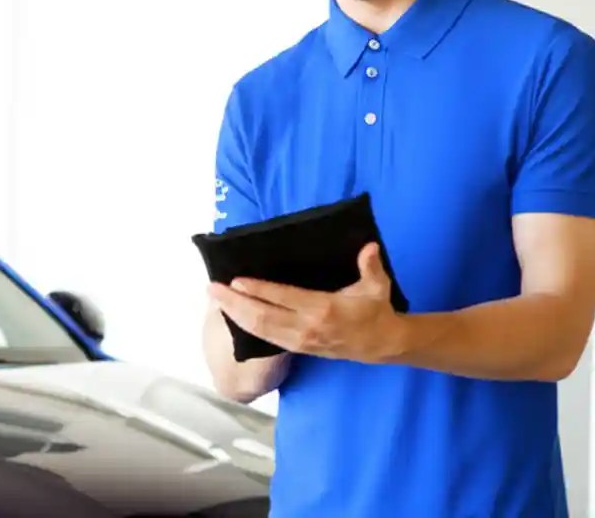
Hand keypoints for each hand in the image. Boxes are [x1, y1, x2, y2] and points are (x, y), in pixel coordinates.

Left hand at [206, 242, 406, 363]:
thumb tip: (369, 246)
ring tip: (216, 299)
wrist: (381, 345)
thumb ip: (370, 266)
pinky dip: (246, 327)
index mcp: (323, 309)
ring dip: (236, 315)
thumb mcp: (377, 286)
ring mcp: (300, 341)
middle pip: (263, 317)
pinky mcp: (298, 348)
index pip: (284, 298)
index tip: (237, 280)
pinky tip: (233, 316)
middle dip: (235, 303)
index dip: (259, 290)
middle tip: (213, 288)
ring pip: (260, 330)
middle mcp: (307, 327)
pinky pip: (266, 339)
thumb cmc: (375, 310)